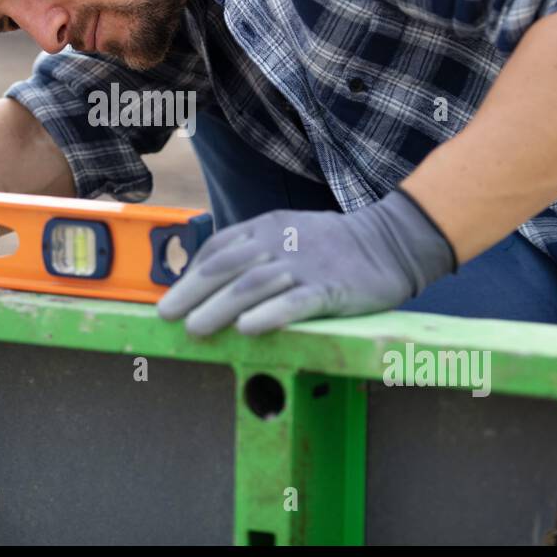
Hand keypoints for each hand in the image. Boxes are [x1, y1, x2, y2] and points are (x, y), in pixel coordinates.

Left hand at [156, 188, 456, 335]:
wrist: (389, 241)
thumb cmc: (332, 245)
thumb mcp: (287, 232)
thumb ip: (253, 250)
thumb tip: (210, 278)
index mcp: (266, 227)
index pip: (218, 248)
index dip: (191, 274)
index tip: (171, 297)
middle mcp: (279, 242)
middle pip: (227, 267)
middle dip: (192, 291)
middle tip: (167, 315)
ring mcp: (304, 265)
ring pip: (253, 285)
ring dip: (219, 307)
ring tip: (195, 328)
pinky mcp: (330, 288)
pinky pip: (295, 301)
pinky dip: (269, 314)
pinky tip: (248, 328)